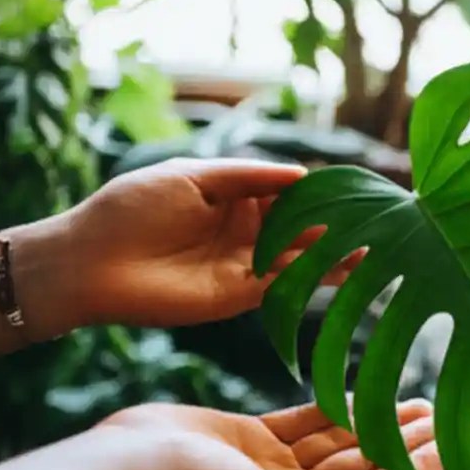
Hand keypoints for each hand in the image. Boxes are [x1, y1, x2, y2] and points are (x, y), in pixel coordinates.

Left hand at [63, 157, 352, 327]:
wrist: (90, 262)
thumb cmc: (131, 208)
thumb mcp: (192, 177)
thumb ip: (248, 176)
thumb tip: (302, 174)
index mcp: (234, 197)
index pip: (290, 192)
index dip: (323, 191)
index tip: (359, 189)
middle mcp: (246, 231)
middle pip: (303, 227)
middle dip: (339, 224)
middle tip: (379, 222)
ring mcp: (245, 264)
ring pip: (300, 257)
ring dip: (335, 254)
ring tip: (372, 249)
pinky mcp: (239, 296)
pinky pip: (284, 284)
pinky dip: (312, 278)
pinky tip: (343, 269)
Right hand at [101, 399, 440, 469]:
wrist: (135, 468)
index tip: (448, 446)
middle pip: (364, 469)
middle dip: (404, 445)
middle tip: (441, 415)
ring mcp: (275, 469)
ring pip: (341, 443)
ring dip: (378, 424)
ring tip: (416, 401)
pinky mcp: (255, 438)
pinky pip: (308, 422)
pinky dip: (337, 410)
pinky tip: (366, 395)